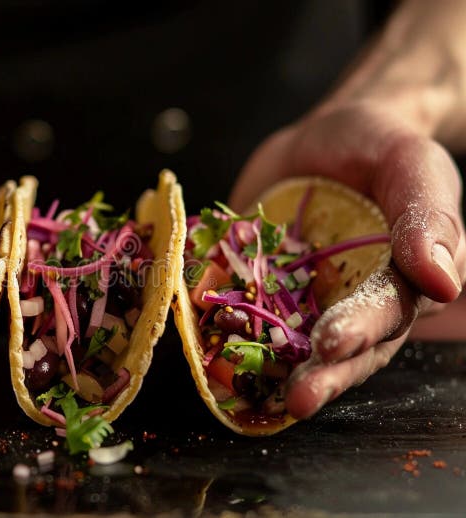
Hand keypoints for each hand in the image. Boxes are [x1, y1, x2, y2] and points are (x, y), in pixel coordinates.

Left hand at [229, 100, 465, 418]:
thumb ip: (426, 216)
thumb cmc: (379, 146)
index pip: (388, 312)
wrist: (325, 138)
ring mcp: (307, 300)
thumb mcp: (409, 164)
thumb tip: (444, 283)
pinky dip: (231, 338)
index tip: (333, 342)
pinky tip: (212, 356)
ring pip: (299, 347)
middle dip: (324, 375)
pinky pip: (249, 318)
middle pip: (346, 349)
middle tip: (299, 398)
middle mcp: (356, 301)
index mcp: (404, 279)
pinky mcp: (265, 291)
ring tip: (261, 398)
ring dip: (281, 373)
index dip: (362, 329)